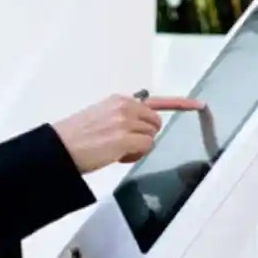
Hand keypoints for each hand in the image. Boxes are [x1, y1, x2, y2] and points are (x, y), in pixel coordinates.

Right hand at [52, 93, 201, 173]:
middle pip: (156, 124)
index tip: (199, 105)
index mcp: (119, 100)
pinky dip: (133, 156)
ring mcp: (125, 122)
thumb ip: (124, 116)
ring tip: (114, 151)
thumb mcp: (102, 116)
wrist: (58, 149)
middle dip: (145, 136)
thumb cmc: (76, 137)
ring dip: (138, 148)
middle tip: (123, 145)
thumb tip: (143, 126)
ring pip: (151, 137)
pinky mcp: (124, 139)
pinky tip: (116, 156)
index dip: (181, 104)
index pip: (156, 101)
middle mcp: (125, 107)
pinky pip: (145, 148)